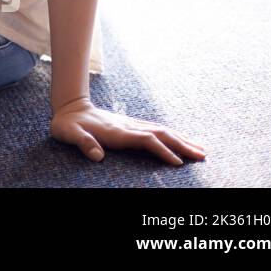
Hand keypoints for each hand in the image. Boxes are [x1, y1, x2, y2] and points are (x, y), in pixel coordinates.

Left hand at [50, 96, 207, 164]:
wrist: (68, 107)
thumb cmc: (67, 125)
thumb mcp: (69, 134)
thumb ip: (83, 143)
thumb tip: (96, 156)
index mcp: (117, 132)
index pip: (146, 140)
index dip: (162, 151)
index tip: (179, 163)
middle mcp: (128, 127)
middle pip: (160, 134)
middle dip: (182, 145)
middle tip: (203, 156)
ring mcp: (130, 124)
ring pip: (161, 131)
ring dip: (181, 139)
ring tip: (201, 149)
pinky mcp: (130, 125)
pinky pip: (156, 130)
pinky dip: (172, 135)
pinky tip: (180, 140)